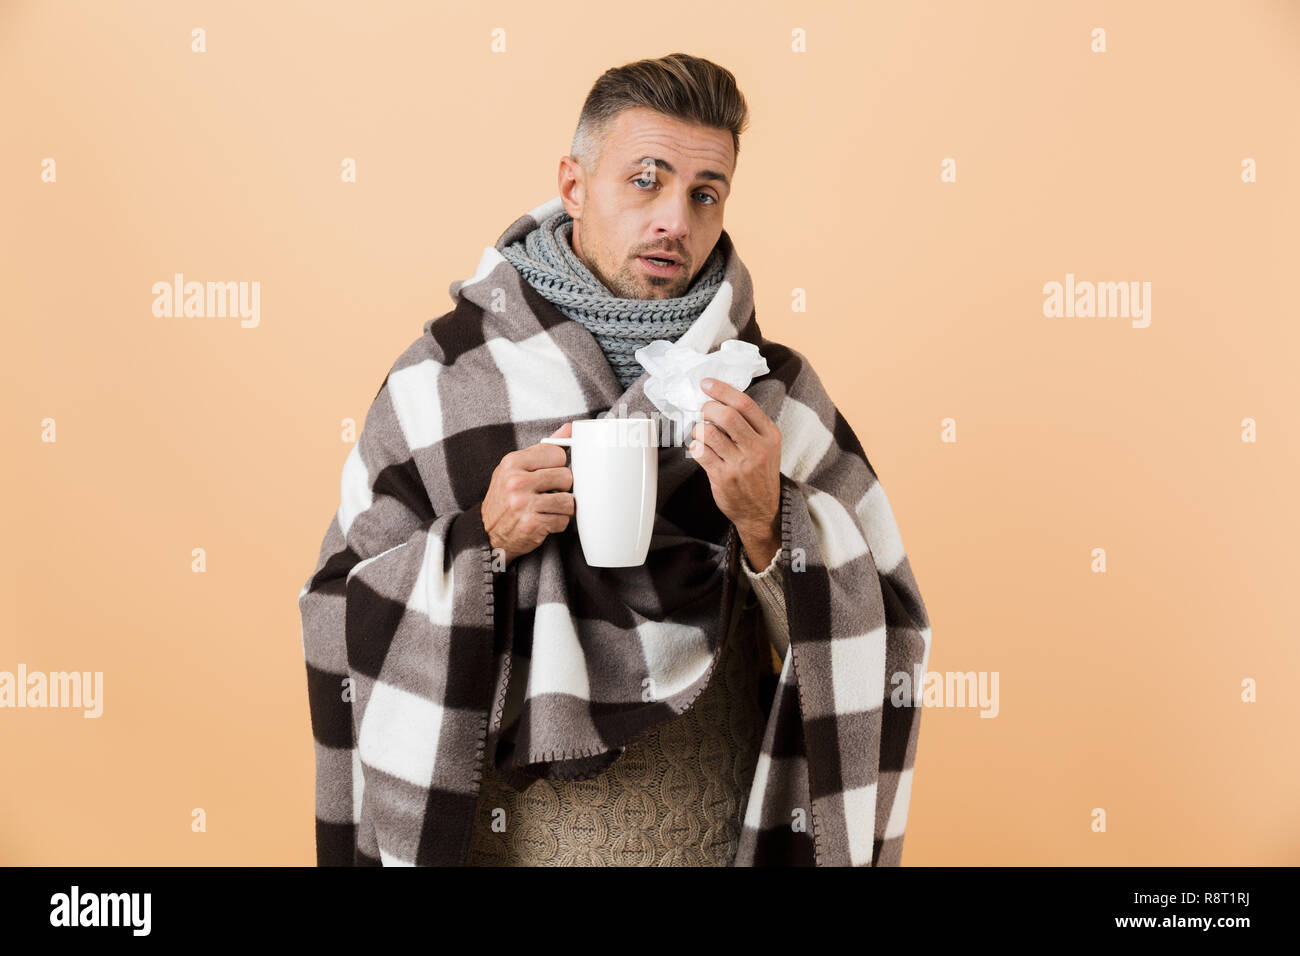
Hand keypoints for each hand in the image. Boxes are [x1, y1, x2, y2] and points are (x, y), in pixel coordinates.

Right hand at [481, 422, 574, 566]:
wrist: (486, 533)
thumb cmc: (505, 498)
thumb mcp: (516, 468)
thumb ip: (542, 449)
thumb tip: (569, 429)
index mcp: (512, 462)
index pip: (557, 453)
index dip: (559, 465)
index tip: (550, 473)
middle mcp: (516, 482)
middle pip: (566, 476)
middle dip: (563, 487)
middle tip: (550, 492)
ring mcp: (523, 504)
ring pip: (568, 500)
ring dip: (563, 507)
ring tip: (549, 507)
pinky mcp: (531, 524)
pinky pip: (563, 520)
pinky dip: (558, 522)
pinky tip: (545, 520)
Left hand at [688, 378, 781, 566]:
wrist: (763, 511)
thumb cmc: (760, 474)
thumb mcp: (767, 446)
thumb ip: (750, 424)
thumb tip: (720, 399)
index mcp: (770, 435)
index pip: (745, 404)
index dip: (722, 390)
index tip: (706, 384)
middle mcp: (757, 448)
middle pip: (725, 415)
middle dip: (708, 408)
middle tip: (704, 411)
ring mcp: (740, 464)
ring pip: (708, 432)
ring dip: (698, 428)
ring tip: (701, 433)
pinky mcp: (723, 478)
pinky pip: (699, 452)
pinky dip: (695, 446)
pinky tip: (700, 450)